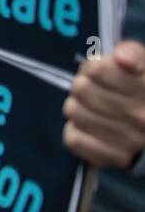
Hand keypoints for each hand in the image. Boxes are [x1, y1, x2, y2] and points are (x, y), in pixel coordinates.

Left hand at [63, 41, 144, 168]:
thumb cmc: (141, 87)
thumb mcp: (142, 62)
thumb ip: (131, 52)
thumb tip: (121, 60)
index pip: (96, 70)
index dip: (92, 67)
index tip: (99, 71)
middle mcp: (141, 117)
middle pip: (81, 89)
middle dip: (82, 85)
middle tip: (91, 88)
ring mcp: (129, 141)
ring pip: (74, 112)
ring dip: (76, 106)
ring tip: (90, 107)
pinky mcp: (116, 158)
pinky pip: (74, 140)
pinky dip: (75, 131)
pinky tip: (87, 126)